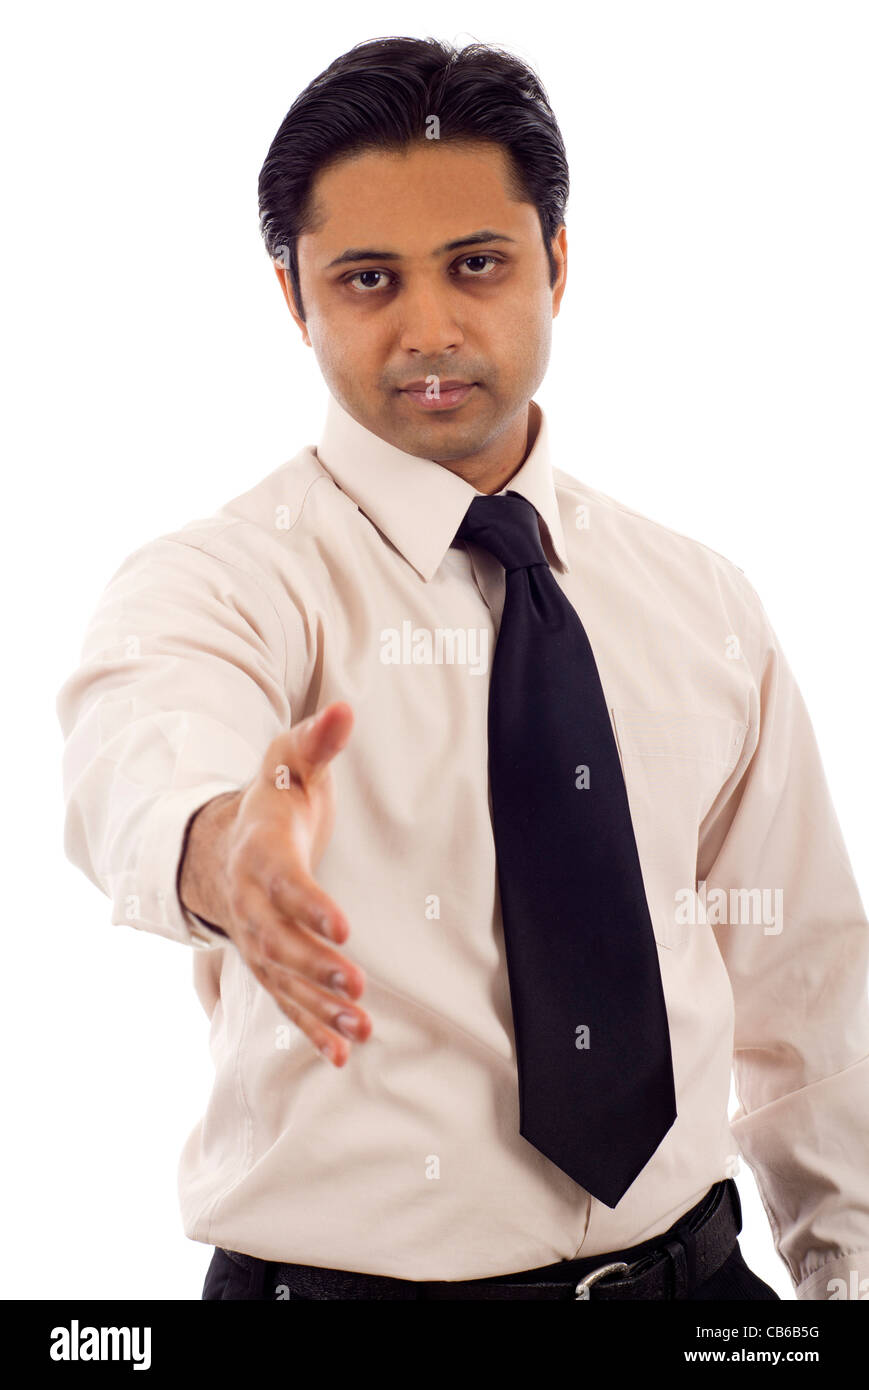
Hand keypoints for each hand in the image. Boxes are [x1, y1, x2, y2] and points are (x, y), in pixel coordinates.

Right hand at [182, 701, 369, 1064]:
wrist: (220, 844)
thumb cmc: (271, 798)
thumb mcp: (289, 761)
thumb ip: (317, 741)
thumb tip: (345, 708)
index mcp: (261, 852)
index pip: (283, 883)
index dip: (310, 906)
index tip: (343, 926)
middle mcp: (252, 904)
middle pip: (279, 942)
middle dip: (316, 966)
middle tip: (356, 985)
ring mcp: (256, 940)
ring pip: (284, 981)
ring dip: (320, 1007)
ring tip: (360, 1029)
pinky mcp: (268, 965)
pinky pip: (286, 1002)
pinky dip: (312, 1028)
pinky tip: (343, 1053)